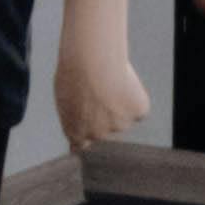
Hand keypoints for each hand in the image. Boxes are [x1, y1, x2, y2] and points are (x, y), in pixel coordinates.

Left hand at [53, 39, 150, 157]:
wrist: (92, 61)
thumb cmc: (74, 72)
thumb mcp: (64, 95)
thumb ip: (75, 111)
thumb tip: (81, 112)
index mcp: (75, 133)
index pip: (82, 144)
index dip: (88, 130)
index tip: (90, 120)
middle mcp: (98, 135)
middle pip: (106, 130)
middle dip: (105, 115)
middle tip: (101, 90)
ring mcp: (119, 126)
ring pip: (124, 117)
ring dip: (120, 104)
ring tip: (110, 81)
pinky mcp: (138, 113)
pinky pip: (139, 107)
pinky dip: (136, 97)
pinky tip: (125, 81)